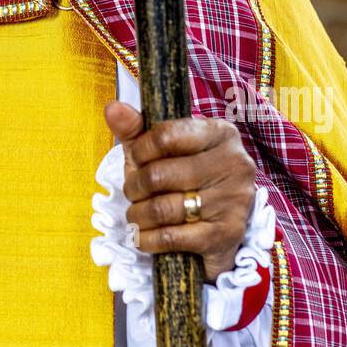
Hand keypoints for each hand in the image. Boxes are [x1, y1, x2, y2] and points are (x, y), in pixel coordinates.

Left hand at [103, 102, 255, 281]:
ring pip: (163, 208)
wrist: (219, 225)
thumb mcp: (161, 149)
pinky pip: (171, 237)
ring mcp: (233, 201)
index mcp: (221, 133)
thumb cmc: (185, 178)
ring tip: (136, 214)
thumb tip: (112, 108)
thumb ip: (136, 128)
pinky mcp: (226, 235)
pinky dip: (148, 238)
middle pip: (159, 174)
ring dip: (138, 215)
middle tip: (133, 193)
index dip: (140, 151)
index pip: (166, 136)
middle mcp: (234, 164)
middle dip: (135, 187)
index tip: (135, 160)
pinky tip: (144, 235)